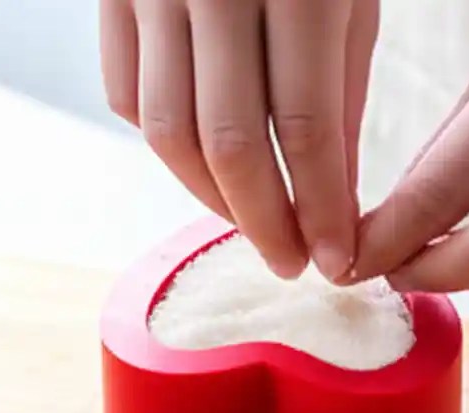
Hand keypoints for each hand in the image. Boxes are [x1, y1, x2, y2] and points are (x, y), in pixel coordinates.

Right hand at [99, 0, 379, 280]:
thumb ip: (342, 93)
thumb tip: (333, 204)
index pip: (306, 128)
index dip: (321, 207)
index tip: (336, 258)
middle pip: (228, 144)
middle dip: (263, 222)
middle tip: (291, 262)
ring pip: (167, 133)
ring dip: (210, 198)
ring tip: (251, 222)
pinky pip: (126, 96)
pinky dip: (165, 146)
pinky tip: (203, 164)